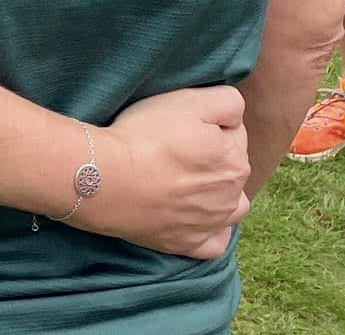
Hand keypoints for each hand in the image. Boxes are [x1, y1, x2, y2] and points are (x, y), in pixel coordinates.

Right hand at [87, 86, 249, 257]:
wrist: (107, 178)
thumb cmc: (145, 136)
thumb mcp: (189, 100)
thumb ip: (227, 101)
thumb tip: (236, 114)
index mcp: (236, 160)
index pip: (234, 133)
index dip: (208, 123)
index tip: (181, 123)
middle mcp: (232, 195)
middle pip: (231, 169)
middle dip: (212, 158)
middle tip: (175, 148)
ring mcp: (212, 223)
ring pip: (229, 206)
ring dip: (217, 194)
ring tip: (186, 183)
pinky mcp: (190, 244)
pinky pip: (215, 242)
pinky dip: (210, 231)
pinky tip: (194, 218)